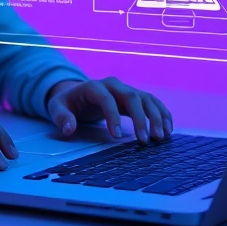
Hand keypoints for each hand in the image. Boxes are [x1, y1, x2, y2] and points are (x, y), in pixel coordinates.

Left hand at [46, 77, 172, 143]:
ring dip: (156, 117)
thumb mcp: (57, 108)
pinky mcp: (134, 97)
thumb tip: (69, 129)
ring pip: (146, 99)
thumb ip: (61, 117)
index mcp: (94, 86)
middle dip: (140, 118)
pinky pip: (152, 103)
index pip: (106, 99)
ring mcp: (126, 89)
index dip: (112, 116)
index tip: (116, 136)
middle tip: (145, 140)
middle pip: (131, 96)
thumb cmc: (67, 103)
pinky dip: (162, 114)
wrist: (77, 93)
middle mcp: (113, 85)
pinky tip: (168, 130)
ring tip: (161, 137)